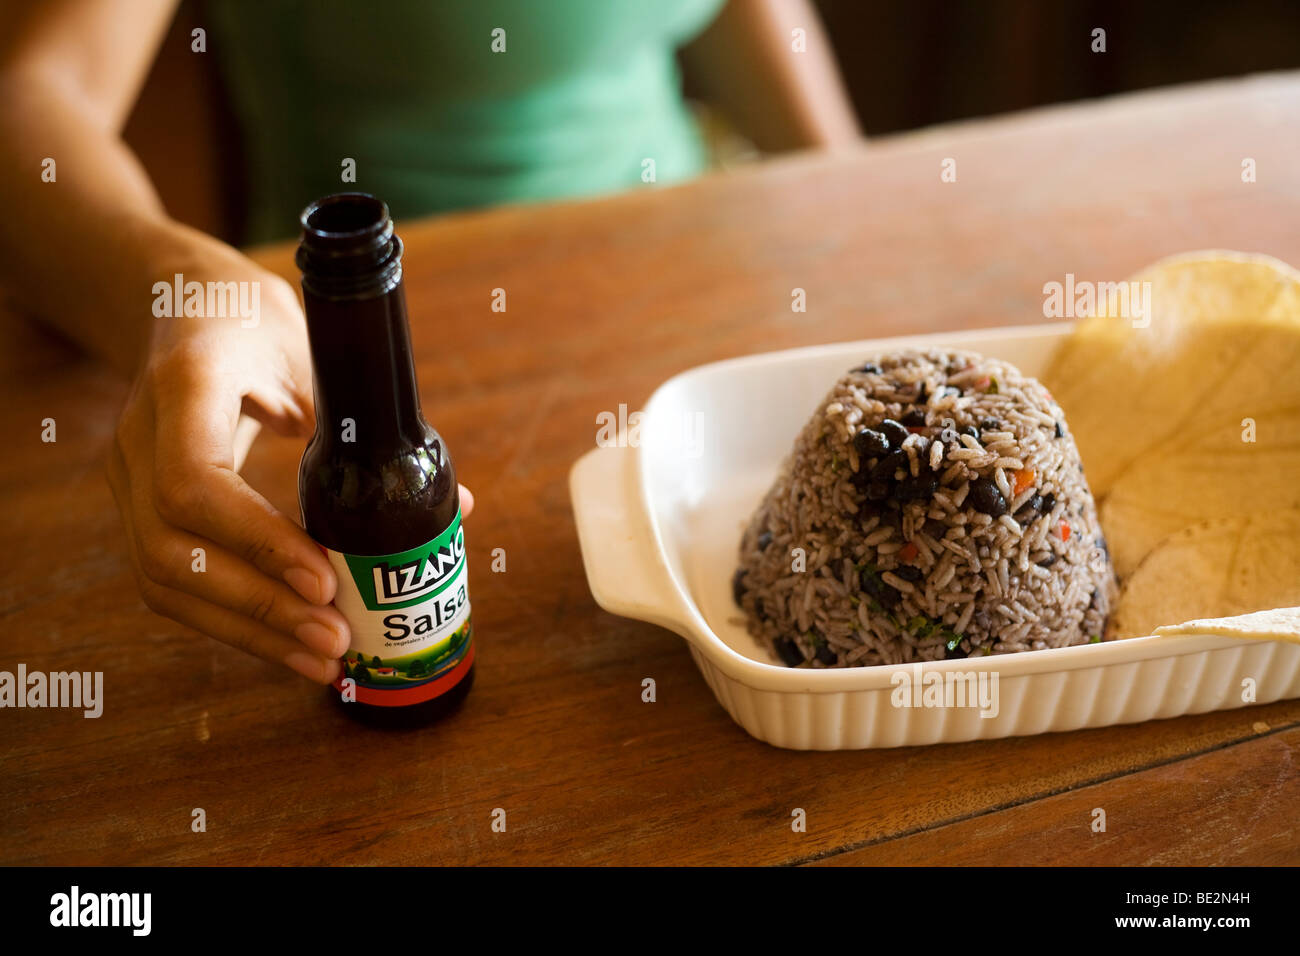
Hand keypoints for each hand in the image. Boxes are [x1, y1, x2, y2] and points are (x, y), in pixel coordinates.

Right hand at [106, 257, 473, 683]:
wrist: (178, 304)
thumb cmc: (253, 320)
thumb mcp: (312, 348)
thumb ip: (372, 429)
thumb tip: (462, 507)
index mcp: (184, 384)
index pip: (195, 482)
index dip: (258, 541)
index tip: (325, 580)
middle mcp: (138, 438)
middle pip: (173, 551)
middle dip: (259, 608)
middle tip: (336, 639)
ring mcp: (126, 477)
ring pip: (164, 579)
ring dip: (247, 629)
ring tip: (322, 658)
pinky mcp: (136, 508)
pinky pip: (171, 579)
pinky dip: (231, 619)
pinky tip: (286, 642)